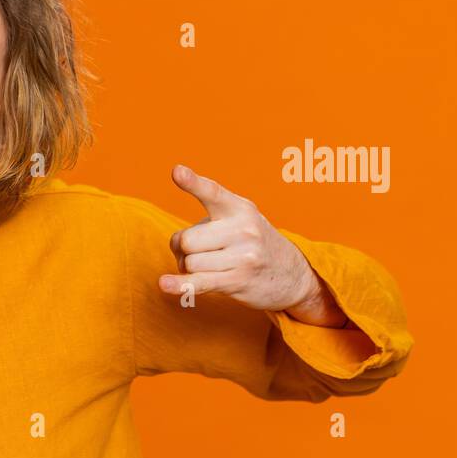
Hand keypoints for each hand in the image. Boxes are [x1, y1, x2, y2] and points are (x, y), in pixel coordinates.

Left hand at [159, 164, 334, 317]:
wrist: (292, 274)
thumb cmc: (252, 244)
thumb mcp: (239, 221)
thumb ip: (206, 225)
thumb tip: (177, 246)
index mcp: (239, 208)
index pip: (212, 193)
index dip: (193, 183)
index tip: (177, 172)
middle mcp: (243, 229)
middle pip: (186, 240)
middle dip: (183, 249)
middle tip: (200, 252)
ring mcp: (242, 256)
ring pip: (189, 262)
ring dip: (189, 268)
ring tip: (210, 267)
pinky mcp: (237, 280)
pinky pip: (198, 282)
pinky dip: (179, 285)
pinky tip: (164, 284)